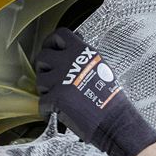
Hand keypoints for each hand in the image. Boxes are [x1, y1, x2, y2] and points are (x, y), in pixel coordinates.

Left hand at [34, 28, 155, 155]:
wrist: (115, 121)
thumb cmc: (110, 97)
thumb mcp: (101, 66)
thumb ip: (84, 55)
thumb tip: (75, 40)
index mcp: (83, 52)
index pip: (60, 34)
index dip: (51, 42)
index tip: (52, 50)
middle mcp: (71, 61)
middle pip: (43, 56)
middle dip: (44, 67)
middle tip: (50, 77)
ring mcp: (62, 79)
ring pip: (40, 79)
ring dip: (46, 89)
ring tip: (59, 97)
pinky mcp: (56, 97)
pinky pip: (41, 102)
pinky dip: (47, 110)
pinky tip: (57, 112)